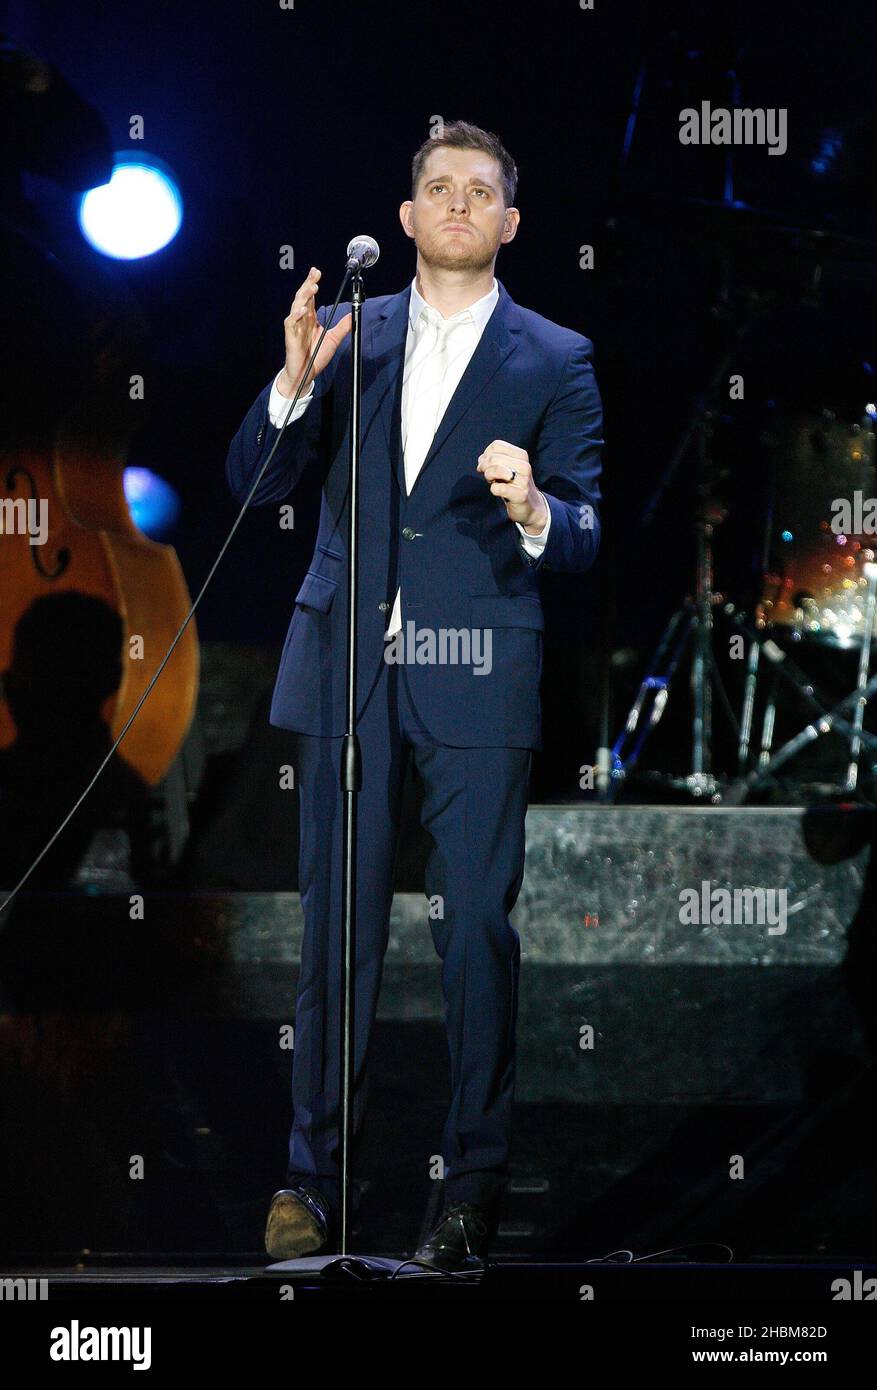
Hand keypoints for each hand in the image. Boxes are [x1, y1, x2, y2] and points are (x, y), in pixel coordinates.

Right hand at [277, 267, 351, 397]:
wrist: (305, 374)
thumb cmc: (316, 356)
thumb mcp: (333, 339)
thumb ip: (343, 327)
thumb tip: (353, 315)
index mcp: (310, 318)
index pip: (311, 296)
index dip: (313, 283)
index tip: (317, 272)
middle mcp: (302, 320)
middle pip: (303, 297)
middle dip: (309, 284)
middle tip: (315, 273)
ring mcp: (295, 327)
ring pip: (297, 306)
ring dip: (305, 296)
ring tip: (313, 287)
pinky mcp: (290, 337)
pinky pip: (291, 323)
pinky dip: (296, 315)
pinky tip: (303, 309)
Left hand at [477, 441, 548, 531]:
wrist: (530, 506)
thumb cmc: (514, 484)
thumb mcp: (506, 467)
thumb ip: (493, 459)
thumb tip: (481, 459)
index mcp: (522, 455)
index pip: (497, 445)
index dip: (486, 454)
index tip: (486, 464)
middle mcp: (525, 466)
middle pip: (494, 458)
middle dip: (485, 467)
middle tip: (487, 475)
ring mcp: (524, 480)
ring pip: (496, 470)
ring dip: (488, 476)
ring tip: (492, 481)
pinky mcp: (520, 495)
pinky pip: (497, 488)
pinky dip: (493, 489)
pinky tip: (499, 491)